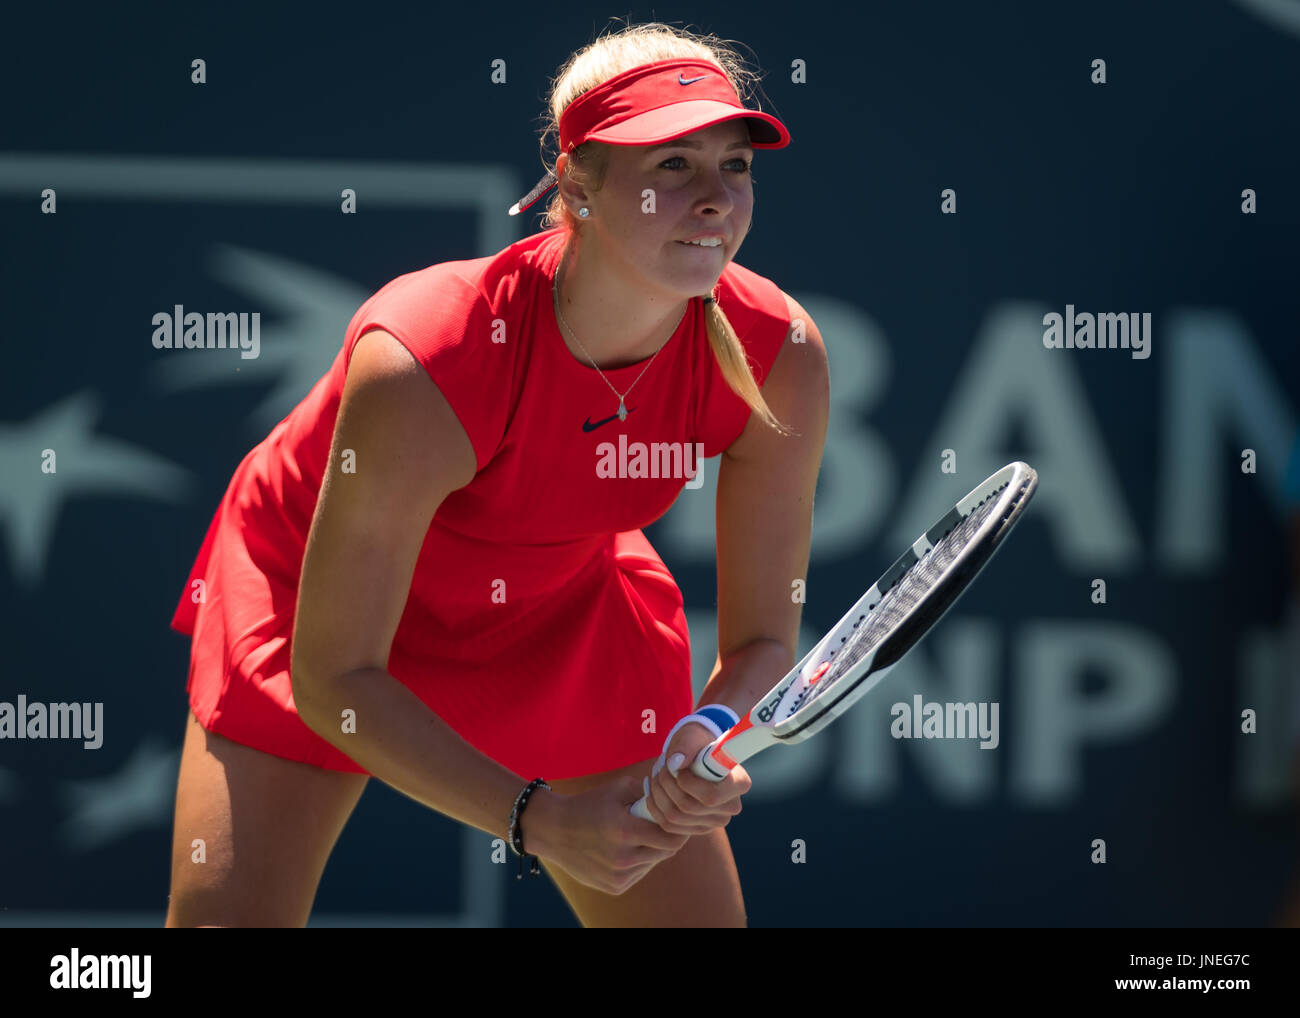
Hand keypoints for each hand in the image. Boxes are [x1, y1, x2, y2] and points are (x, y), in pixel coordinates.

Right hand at [525, 780, 689, 895]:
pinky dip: (639, 861)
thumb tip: (674, 797)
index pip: (670, 837)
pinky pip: (639, 873)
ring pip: (652, 863)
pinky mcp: (614, 887)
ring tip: (640, 835)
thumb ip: (649, 793)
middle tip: (665, 825)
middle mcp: (623, 858)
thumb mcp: (618, 789)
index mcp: (625, 830)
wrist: (555, 830)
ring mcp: (618, 876)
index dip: (680, 828)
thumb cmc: (589, 805)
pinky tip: (626, 848)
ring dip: (653, 850)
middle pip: (666, 852)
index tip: (679, 819)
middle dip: (669, 838)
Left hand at [641, 721, 750, 834]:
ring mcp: (714, 821)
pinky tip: (653, 790)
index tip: (678, 769)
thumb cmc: (696, 742)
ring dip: (659, 794)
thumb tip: (676, 762)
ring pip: (675, 817)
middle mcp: (730, 807)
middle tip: (661, 766)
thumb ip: (687, 745)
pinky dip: (655, 807)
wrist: (693, 754)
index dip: (688, 784)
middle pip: (690, 808)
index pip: (712, 796)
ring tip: (657, 775)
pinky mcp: (696, 828)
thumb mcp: (693, 736)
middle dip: (668, 785)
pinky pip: (669, 826)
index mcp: (739, 783)